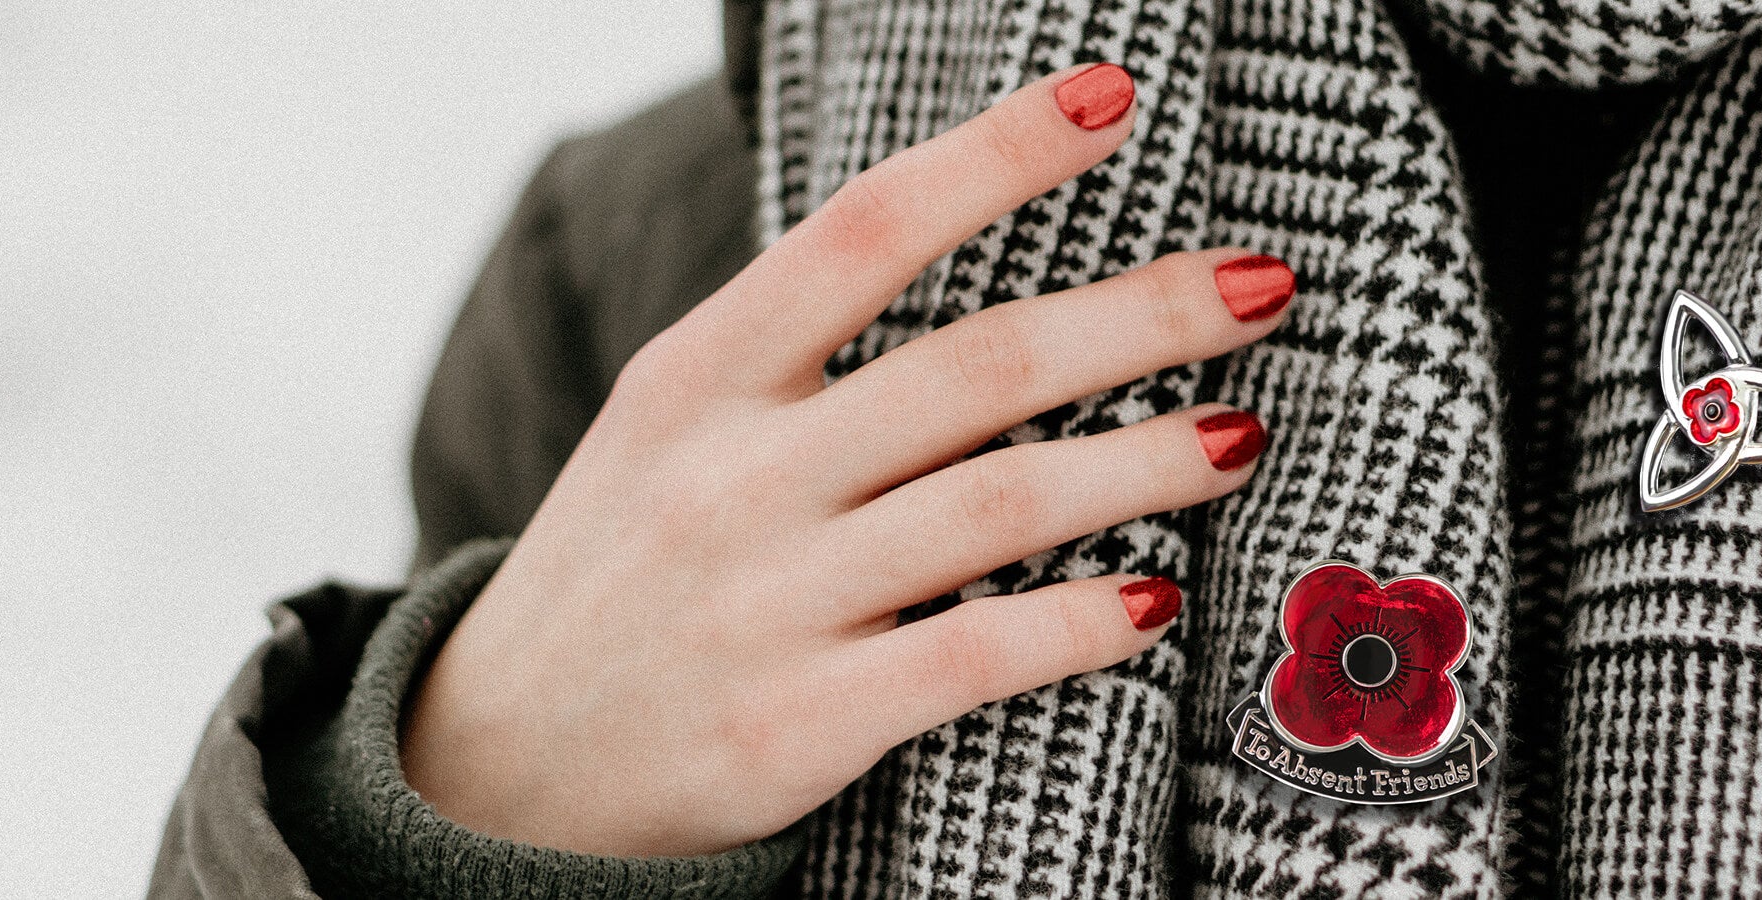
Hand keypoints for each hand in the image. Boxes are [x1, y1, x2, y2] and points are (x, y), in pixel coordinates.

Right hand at [399, 63, 1292, 856]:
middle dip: (1142, 314)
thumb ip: (787, 357)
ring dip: (1146, 461)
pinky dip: (1078, 623)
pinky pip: (974, 657)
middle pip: (973, 365)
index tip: (1111, 100)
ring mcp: (764, 601)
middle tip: (1266, 283)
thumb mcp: (661, 433)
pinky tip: (1151, 601)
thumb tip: (961, 262)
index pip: (863, 232)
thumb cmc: (615, 580)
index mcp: (693, 378)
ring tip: (1242, 435)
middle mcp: (730, 475)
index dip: (996, 157)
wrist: (494, 771)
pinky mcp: (796, 724)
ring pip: (999, 502)